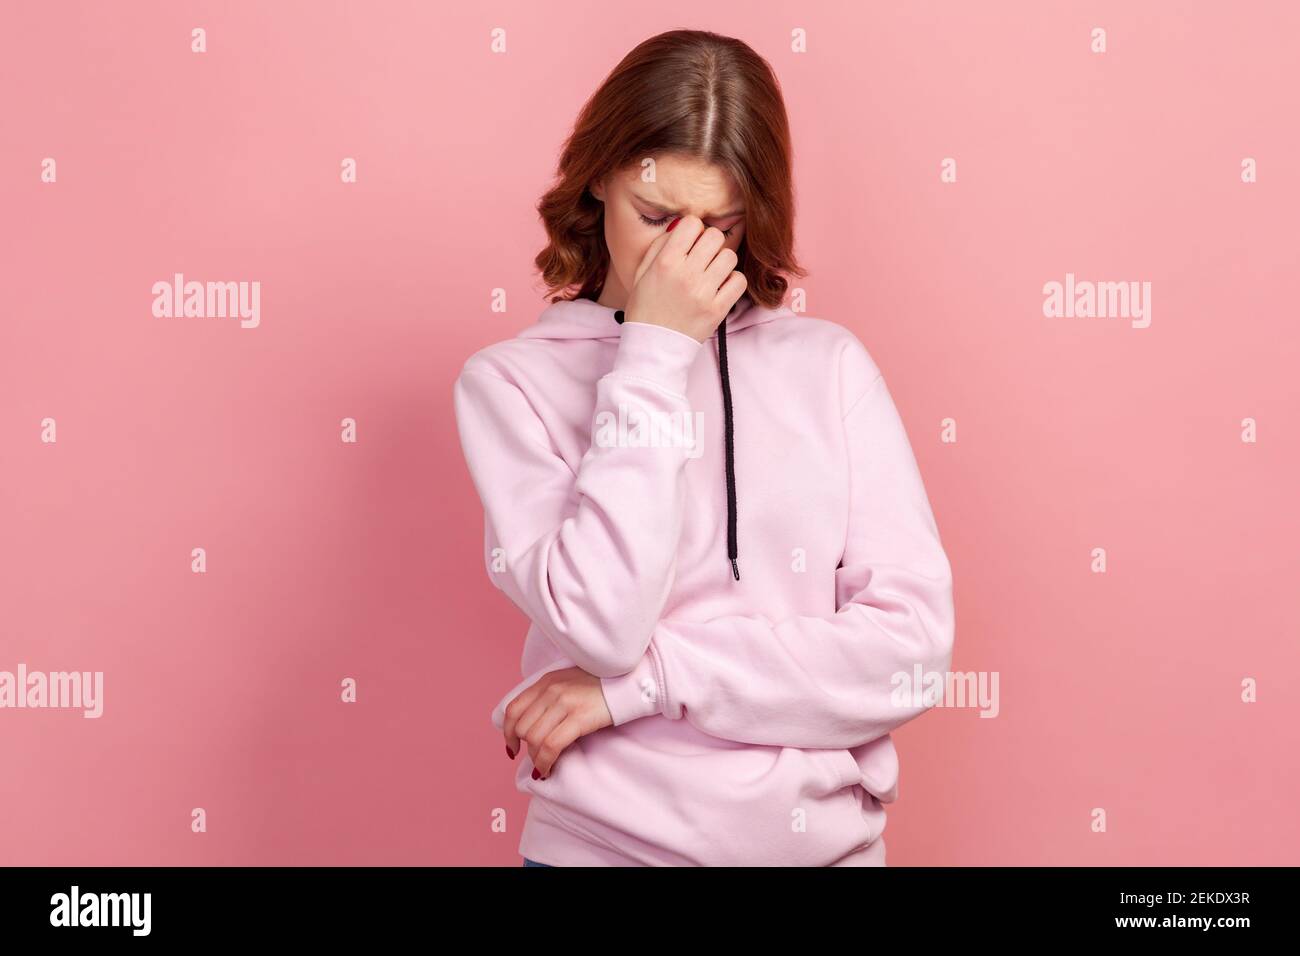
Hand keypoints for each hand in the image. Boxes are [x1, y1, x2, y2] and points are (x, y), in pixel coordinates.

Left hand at [502, 666, 613, 776]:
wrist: (629, 680)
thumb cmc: (600, 685)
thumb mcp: (568, 682)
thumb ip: (548, 696)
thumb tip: (533, 724)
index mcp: (546, 681)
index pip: (512, 710)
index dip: (507, 733)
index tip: (513, 748)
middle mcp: (551, 690)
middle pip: (522, 728)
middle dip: (526, 749)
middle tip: (537, 758)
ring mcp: (565, 703)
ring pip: (534, 739)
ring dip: (536, 759)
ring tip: (544, 765)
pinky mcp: (579, 717)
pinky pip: (551, 745)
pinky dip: (545, 762)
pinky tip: (548, 769)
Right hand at [622, 214, 747, 342]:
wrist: (653, 346)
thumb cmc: (645, 308)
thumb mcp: (642, 273)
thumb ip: (660, 246)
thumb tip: (681, 227)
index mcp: (665, 263)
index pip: (692, 223)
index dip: (692, 230)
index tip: (690, 242)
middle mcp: (686, 274)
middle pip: (715, 236)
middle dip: (709, 243)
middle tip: (703, 257)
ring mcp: (704, 293)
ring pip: (729, 256)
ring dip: (722, 262)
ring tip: (711, 274)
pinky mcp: (718, 310)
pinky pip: (739, 280)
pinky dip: (732, 281)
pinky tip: (720, 287)